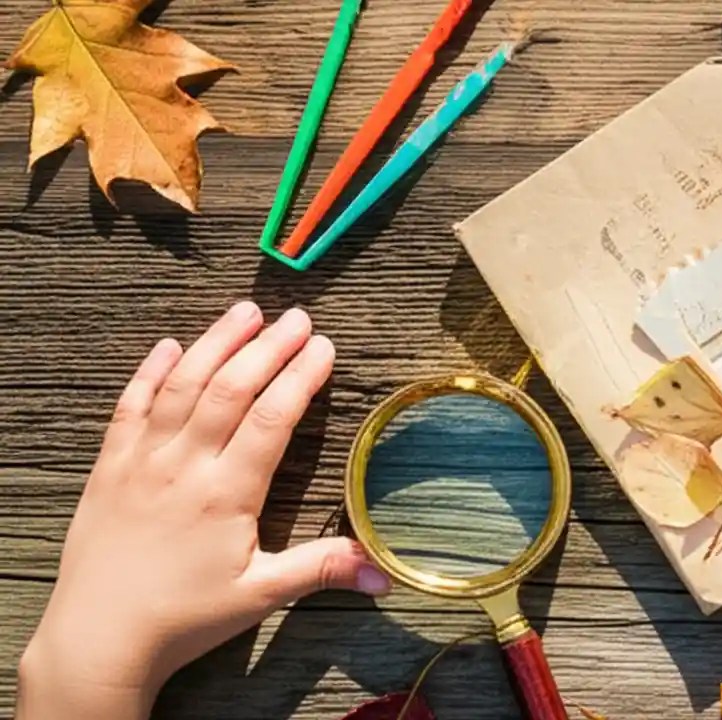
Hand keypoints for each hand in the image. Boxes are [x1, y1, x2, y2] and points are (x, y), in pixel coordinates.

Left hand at [18, 303, 390, 719]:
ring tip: (245, 311)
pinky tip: (169, 346)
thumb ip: (321, 569)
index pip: (270, 419)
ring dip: (214, 343)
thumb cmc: (184, 618)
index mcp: (226, 494)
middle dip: (267, 347)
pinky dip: (149, 372)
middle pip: (229, 389)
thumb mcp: (260, 595)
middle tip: (298, 317)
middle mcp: (184, 467)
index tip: (324, 348)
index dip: (300, 378)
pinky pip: (129, 407)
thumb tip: (385, 574)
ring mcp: (142, 462)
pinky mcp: (109, 468)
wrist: (98, 638)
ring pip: (181, 386)